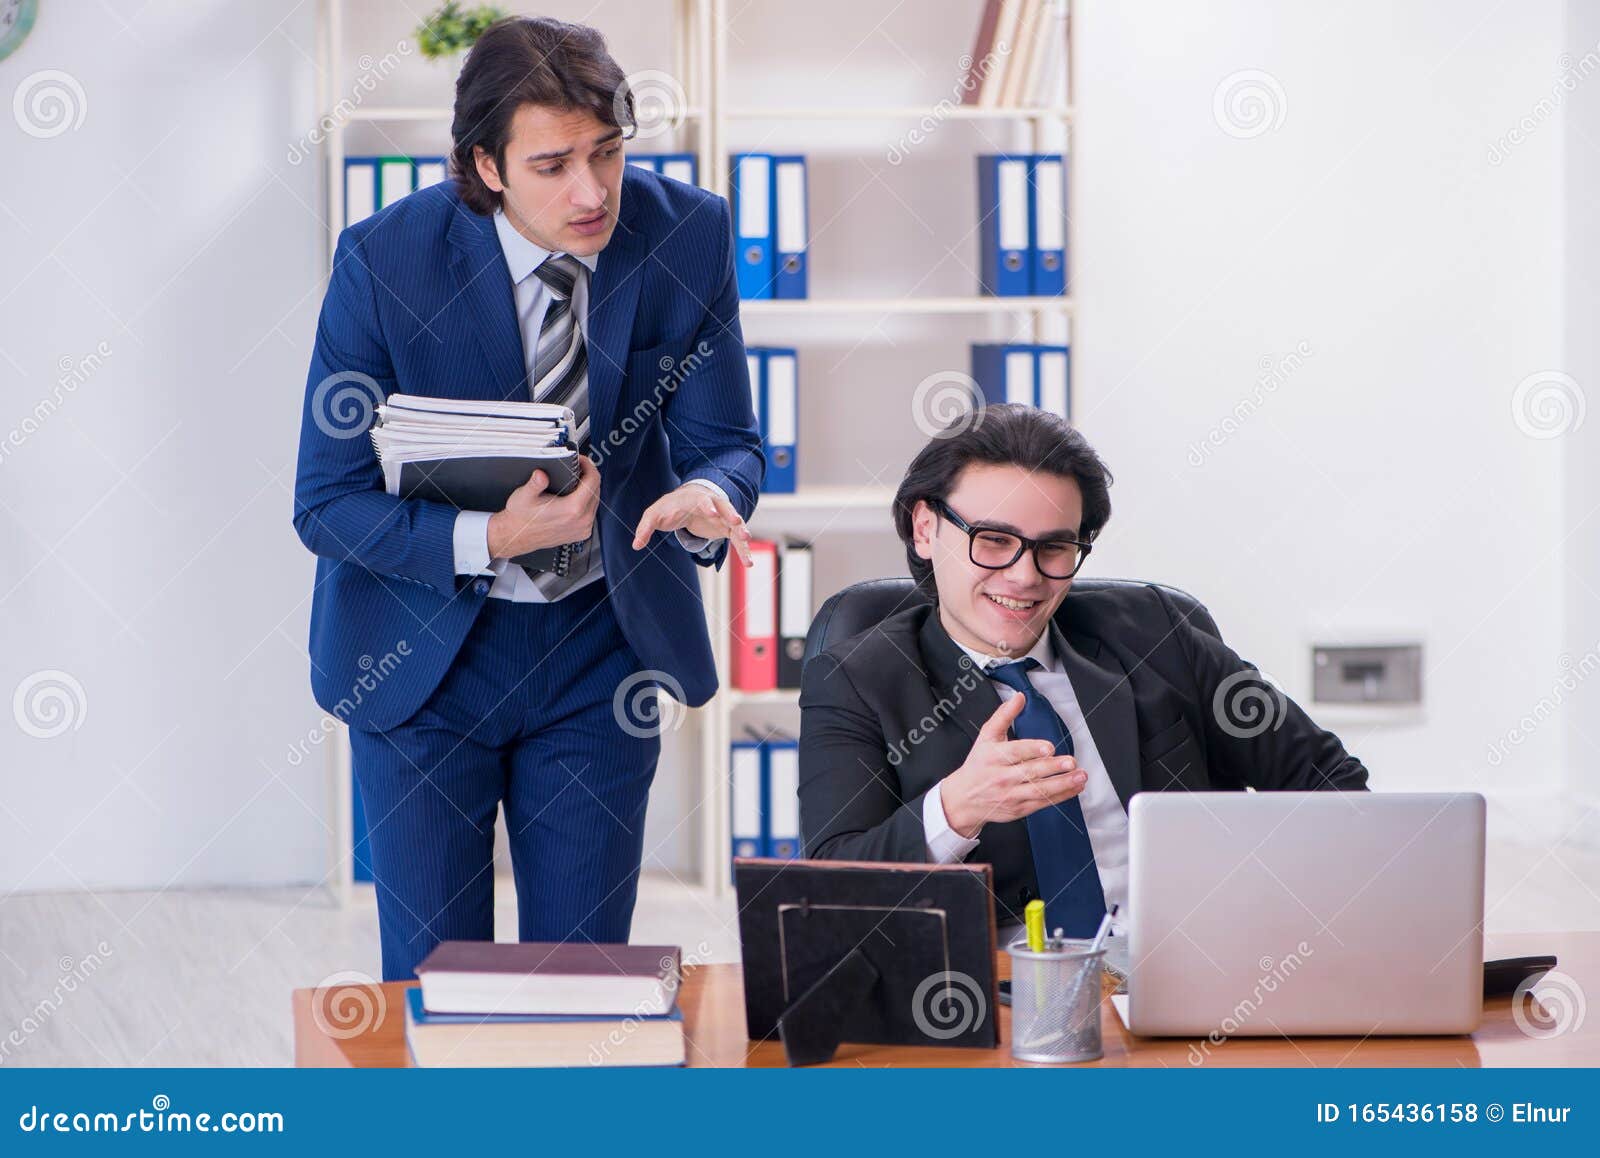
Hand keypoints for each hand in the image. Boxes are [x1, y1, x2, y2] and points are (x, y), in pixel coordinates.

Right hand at [486, 454, 600, 557]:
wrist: (517, 536)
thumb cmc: (521, 518)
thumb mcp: (524, 496)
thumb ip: (535, 483)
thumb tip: (541, 474)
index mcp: (572, 509)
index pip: (593, 480)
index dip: (588, 466)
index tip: (581, 460)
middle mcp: (581, 520)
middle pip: (596, 490)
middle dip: (588, 476)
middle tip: (576, 467)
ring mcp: (583, 528)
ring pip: (595, 501)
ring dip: (588, 489)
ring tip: (575, 480)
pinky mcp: (582, 533)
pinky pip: (591, 513)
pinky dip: (586, 502)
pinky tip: (575, 497)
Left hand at [632, 483, 752, 565]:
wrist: (686, 502)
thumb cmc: (670, 507)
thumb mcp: (654, 515)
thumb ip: (645, 528)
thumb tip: (635, 545)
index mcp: (694, 499)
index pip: (702, 500)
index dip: (706, 506)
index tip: (710, 512)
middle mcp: (712, 505)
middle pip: (724, 507)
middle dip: (730, 513)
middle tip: (737, 521)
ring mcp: (722, 516)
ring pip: (735, 523)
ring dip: (741, 531)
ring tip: (747, 540)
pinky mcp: (727, 529)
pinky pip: (737, 540)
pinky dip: (743, 550)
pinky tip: (749, 564)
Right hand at [938, 694, 1087, 838]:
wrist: (964, 798)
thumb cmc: (978, 765)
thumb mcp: (986, 736)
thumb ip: (1003, 715)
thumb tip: (1019, 697)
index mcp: (994, 757)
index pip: (1014, 752)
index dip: (1032, 749)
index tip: (1048, 747)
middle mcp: (1002, 777)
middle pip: (1030, 772)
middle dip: (1052, 768)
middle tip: (1070, 762)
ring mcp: (1011, 795)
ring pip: (1039, 790)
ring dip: (1062, 784)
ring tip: (1080, 776)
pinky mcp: (1020, 808)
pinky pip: (1043, 803)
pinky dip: (1061, 796)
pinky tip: (1075, 787)